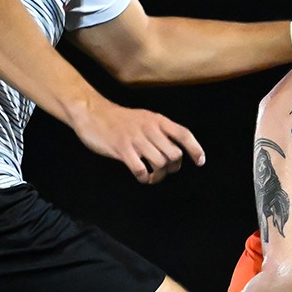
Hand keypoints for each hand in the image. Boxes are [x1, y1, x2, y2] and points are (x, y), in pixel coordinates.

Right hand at [72, 102, 205, 183]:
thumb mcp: (144, 118)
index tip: (200, 162)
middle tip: (165, 170)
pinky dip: (145, 178)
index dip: (195, 149)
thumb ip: (160, 130)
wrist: (92, 113)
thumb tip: (175, 149)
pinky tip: (142, 176)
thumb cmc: (119, 119)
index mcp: (157, 120)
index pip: (183, 134)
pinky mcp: (122, 150)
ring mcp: (136, 139)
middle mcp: (149, 129)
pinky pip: (141, 170)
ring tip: (153, 176)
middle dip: (173, 167)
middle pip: (174, 154)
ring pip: (160, 164)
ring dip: (159, 175)